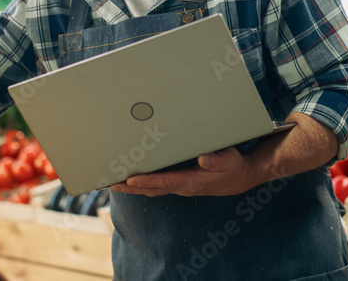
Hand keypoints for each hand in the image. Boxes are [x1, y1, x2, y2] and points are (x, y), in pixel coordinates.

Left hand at [109, 148, 256, 196]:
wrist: (239, 178)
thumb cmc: (232, 167)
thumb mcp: (229, 161)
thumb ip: (216, 160)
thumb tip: (203, 158)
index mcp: (191, 181)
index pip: (164, 181)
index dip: (146, 181)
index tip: (129, 180)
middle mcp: (182, 186)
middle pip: (150, 188)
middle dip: (129, 187)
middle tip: (109, 184)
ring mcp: (179, 186)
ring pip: (150, 189)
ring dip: (131, 187)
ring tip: (111, 183)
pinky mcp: (178, 183)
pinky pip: (155, 186)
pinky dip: (140, 184)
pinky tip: (129, 181)